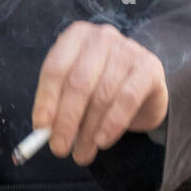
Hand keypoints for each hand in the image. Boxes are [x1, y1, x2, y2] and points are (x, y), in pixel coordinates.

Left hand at [32, 22, 167, 166]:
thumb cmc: (101, 88)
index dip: (46, 100)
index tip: (41, 128)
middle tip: (59, 148)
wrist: (144, 88)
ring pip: (102, 95)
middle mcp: (102, 37)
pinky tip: (102, 141)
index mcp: (76, 36)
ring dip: (88, 131)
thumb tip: (43, 131)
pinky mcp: (150, 67)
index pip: (55, 69)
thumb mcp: (75, 92)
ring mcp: (128, 49)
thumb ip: (58, 106)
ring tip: (82, 153)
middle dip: (66, 120)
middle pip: (78, 83)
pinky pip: (127, 99)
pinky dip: (112, 124)